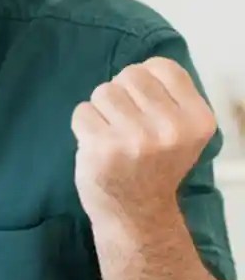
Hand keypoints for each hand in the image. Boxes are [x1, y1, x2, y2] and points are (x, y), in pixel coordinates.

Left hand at [71, 57, 215, 226]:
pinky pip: (82, 111)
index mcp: (197, 119)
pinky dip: (84, 125)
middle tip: (125, 124)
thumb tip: (138, 68)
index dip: (144, 80)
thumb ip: (169, 98)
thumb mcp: (182, 132)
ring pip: (103, 91)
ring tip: (112, 135)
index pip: (161, 66)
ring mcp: (136, 138)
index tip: (144, 104)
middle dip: (121, 95)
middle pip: (129, 75)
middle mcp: (171, 128)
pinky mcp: (103, 147)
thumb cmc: (153, 166)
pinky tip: (97, 145)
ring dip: (101, 110)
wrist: (136, 213)